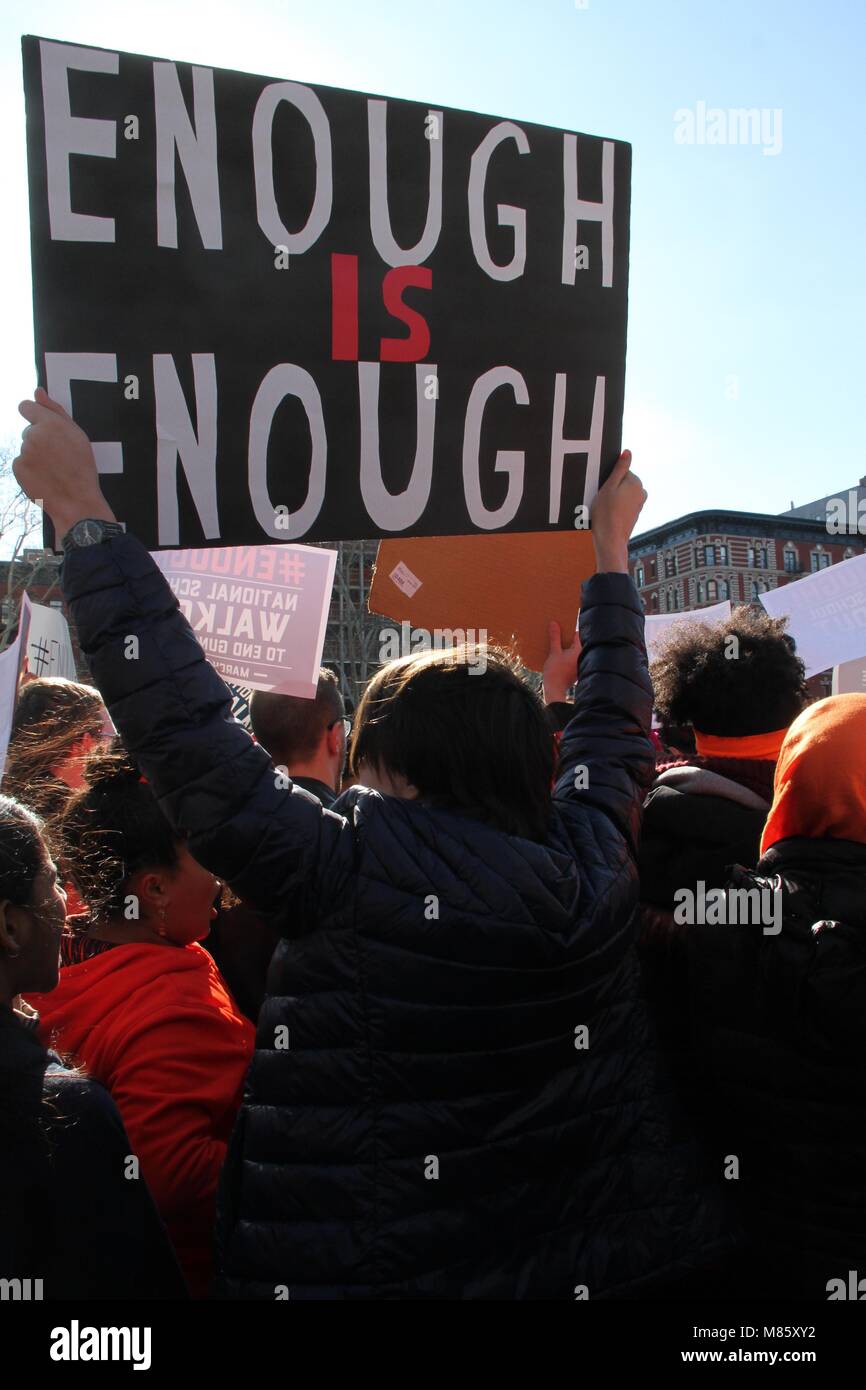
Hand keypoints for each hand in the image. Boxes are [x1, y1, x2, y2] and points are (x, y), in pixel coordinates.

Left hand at [14, 388, 115, 541]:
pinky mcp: (17, 468)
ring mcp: (23, 452)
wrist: (76, 501)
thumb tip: (38, 391)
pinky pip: (21, 463)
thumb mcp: (77, 435)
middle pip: (29, 431)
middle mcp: (33, 435)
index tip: (40, 423)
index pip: (26, 406)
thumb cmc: (81, 468)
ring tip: (54, 469)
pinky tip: (45, 477)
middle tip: (58, 456)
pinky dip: (30, 469)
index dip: (33, 414)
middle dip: (40, 440)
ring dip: (36, 455)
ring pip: (26, 448)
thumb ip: (54, 410)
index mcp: (49, 424)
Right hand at [542, 620, 579, 703]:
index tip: (562, 626)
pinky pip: (573, 658)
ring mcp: (580, 664)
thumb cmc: (555, 671)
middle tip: (558, 633)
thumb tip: (554, 623)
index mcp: (579, 650)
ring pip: (575, 651)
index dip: (569, 629)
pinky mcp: (577, 670)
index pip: (577, 634)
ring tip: (557, 644)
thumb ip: (555, 637)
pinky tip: (559, 656)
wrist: (555, 689)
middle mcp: (583, 656)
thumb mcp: (554, 652)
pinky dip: (567, 655)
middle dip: (567, 638)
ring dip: (567, 647)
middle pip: (577, 643)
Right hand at [590, 449, 645, 573]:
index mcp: (636, 482)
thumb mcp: (609, 486)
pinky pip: (624, 505)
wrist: (610, 540)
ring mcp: (639, 504)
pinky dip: (617, 507)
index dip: (609, 479)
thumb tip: (628, 452)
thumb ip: (620, 468)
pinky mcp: (635, 513)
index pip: (621, 471)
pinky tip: (609, 515)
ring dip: (614, 498)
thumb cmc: (606, 514)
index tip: (603, 489)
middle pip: (623, 482)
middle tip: (603, 499)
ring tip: (605, 508)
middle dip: (612, 488)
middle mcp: (641, 492)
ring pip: (623, 494)